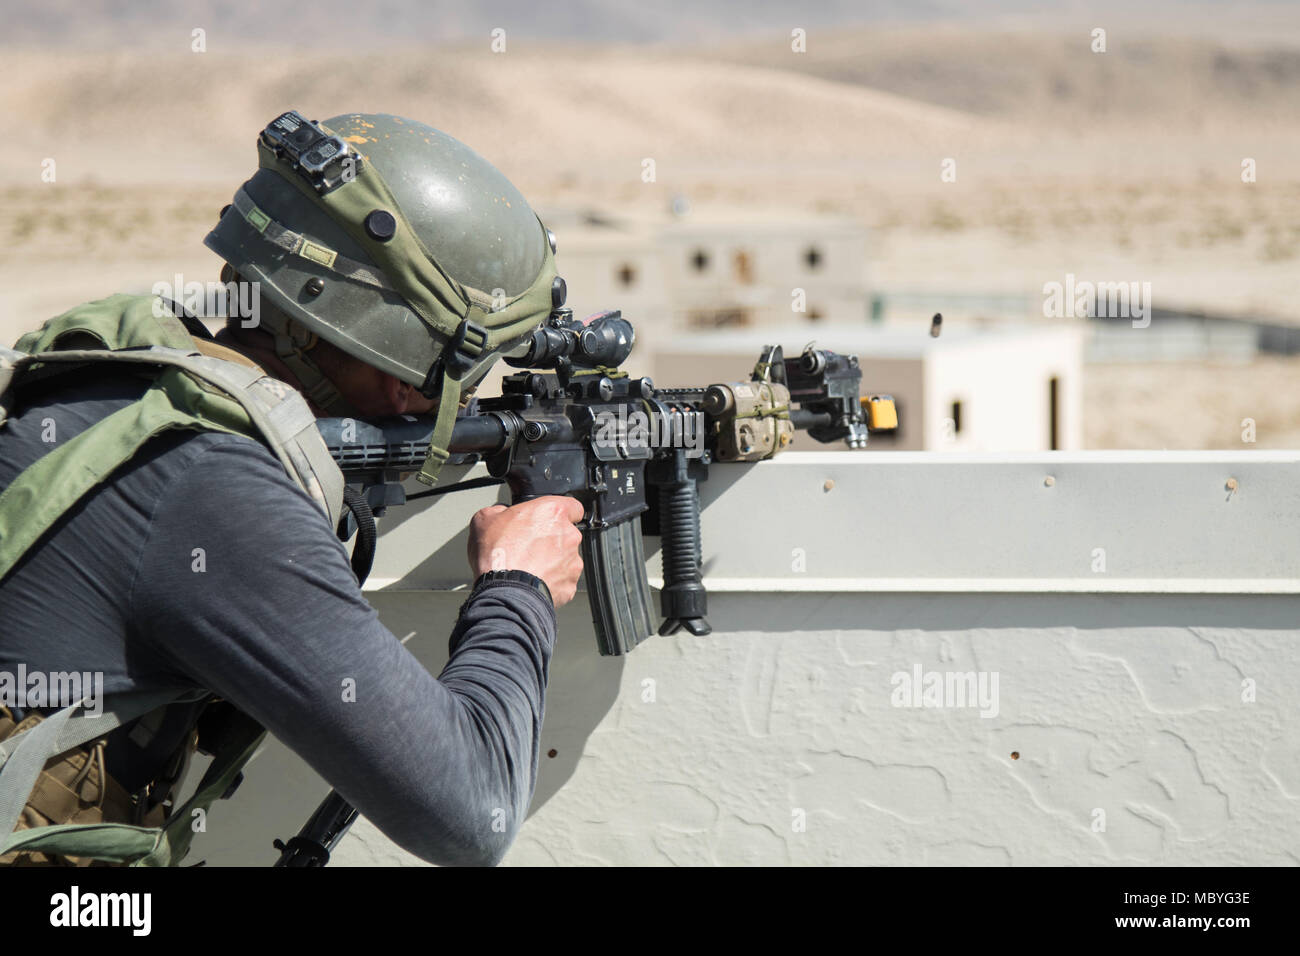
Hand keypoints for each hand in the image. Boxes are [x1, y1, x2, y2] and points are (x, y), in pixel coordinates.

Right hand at [468, 496, 584, 606]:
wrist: (505, 592)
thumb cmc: (498, 556)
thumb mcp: (484, 520)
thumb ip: (499, 510)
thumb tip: (500, 513)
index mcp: (552, 512)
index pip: (573, 506)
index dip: (562, 513)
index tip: (551, 519)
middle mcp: (569, 535)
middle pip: (567, 533)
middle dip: (551, 539)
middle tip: (529, 547)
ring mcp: (572, 561)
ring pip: (566, 558)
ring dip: (552, 561)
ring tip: (529, 567)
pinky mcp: (570, 584)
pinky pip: (563, 580)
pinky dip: (552, 581)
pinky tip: (534, 581)